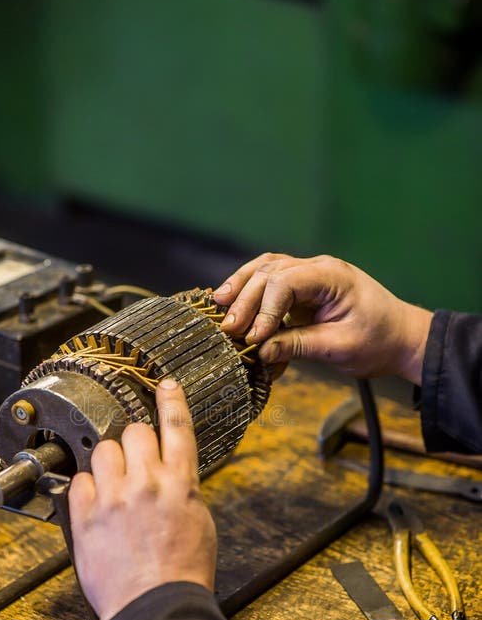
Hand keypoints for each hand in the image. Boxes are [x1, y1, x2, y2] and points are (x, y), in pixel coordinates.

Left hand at [68, 379, 216, 619]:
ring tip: (114, 486)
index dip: (171, 399)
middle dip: (135, 443)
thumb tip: (171, 473)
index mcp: (181, 483)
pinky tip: (97, 506)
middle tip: (135, 464)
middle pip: (134, 432)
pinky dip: (87, 488)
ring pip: (103, 449)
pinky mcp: (86, 515)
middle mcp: (146, 482)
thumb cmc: (181, 573)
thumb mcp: (199, 523)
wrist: (154, 607)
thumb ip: (182, 489)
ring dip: (109, 461)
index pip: (177, 426)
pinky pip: (79, 480)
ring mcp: (114, 497)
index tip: (165, 385)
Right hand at [213, 253, 432, 383]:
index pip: (285, 282)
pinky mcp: (303, 287)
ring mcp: (310, 274)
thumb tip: (261, 351)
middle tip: (229, 329)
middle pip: (270, 272)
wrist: (400, 337)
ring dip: (242, 287)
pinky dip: (251, 289)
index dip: (264, 309)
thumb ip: (299, 345)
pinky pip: (271, 279)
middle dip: (246, 300)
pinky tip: (233, 300)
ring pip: (266, 269)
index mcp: (332, 277)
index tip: (253, 338)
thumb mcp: (340, 348)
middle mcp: (318, 268)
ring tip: (219, 305)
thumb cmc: (378, 341)